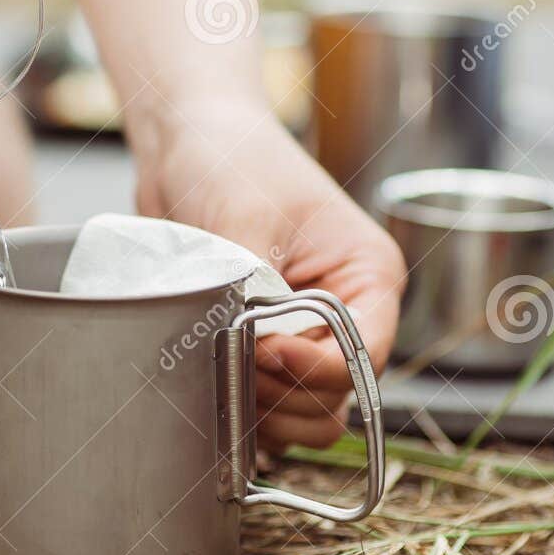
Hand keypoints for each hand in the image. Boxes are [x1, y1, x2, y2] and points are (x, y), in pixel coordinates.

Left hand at [133, 98, 405, 452]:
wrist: (186, 141)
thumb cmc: (232, 159)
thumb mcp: (246, 218)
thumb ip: (254, 290)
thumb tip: (250, 350)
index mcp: (368, 277)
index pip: (364, 356)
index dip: (315, 371)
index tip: (262, 351)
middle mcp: (346, 312)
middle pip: (338, 397)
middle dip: (286, 396)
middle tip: (232, 366)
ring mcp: (304, 333)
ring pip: (305, 412)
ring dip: (265, 411)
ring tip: (219, 377)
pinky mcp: (263, 345)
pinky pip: (269, 406)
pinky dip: (245, 412)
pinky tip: (212, 393)